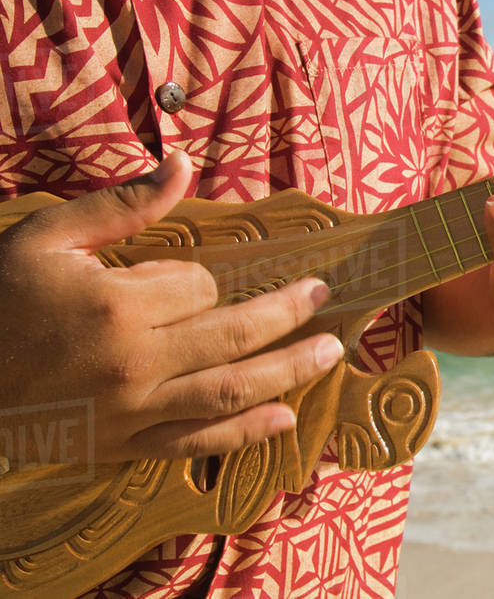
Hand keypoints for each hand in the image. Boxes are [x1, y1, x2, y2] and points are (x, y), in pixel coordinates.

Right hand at [0, 151, 343, 464]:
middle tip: (323, 296)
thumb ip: (123, 203)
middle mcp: (135, 362)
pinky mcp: (123, 446)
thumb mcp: (49, 236)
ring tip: (331, 351)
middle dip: (286, 314)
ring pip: (230, 391)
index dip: (202, 277)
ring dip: (289, 371)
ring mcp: (132, 411)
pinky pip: (196, 443)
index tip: (186, 278)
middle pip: (235, 335)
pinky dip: (245, 433)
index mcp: (117, 304)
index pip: (198, 286)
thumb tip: (183, 160)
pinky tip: (286, 418)